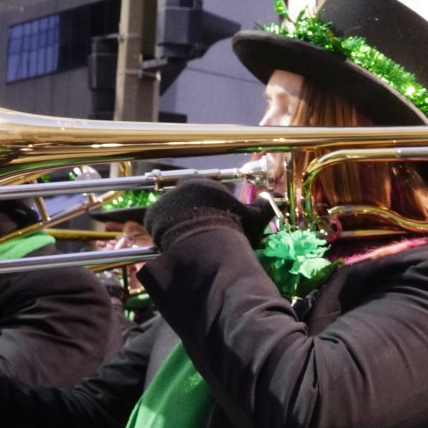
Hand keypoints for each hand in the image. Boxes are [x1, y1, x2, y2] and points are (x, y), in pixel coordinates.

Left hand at [142, 179, 276, 249]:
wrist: (206, 243)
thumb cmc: (232, 228)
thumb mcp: (252, 217)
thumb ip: (262, 206)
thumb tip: (274, 197)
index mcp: (205, 184)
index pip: (206, 192)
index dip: (210, 208)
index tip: (215, 220)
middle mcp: (182, 187)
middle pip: (186, 201)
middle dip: (191, 214)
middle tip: (200, 231)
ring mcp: (165, 200)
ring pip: (172, 212)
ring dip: (176, 223)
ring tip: (186, 240)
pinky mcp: (152, 215)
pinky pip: (157, 223)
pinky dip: (163, 232)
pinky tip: (173, 243)